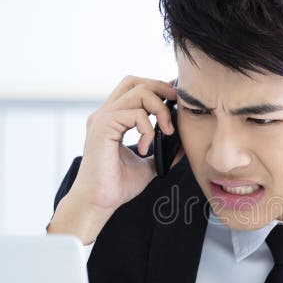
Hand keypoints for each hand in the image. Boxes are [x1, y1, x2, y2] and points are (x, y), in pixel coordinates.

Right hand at [73, 75, 183, 212]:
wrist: (98, 201)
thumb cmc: (117, 185)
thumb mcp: (148, 164)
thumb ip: (162, 151)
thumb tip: (183, 144)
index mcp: (113, 119)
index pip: (134, 89)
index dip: (157, 88)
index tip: (175, 101)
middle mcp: (105, 114)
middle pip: (134, 81)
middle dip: (160, 87)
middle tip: (176, 105)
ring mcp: (102, 118)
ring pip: (138, 92)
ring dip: (160, 109)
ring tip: (166, 131)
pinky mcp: (102, 126)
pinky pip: (135, 113)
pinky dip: (148, 129)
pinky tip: (145, 148)